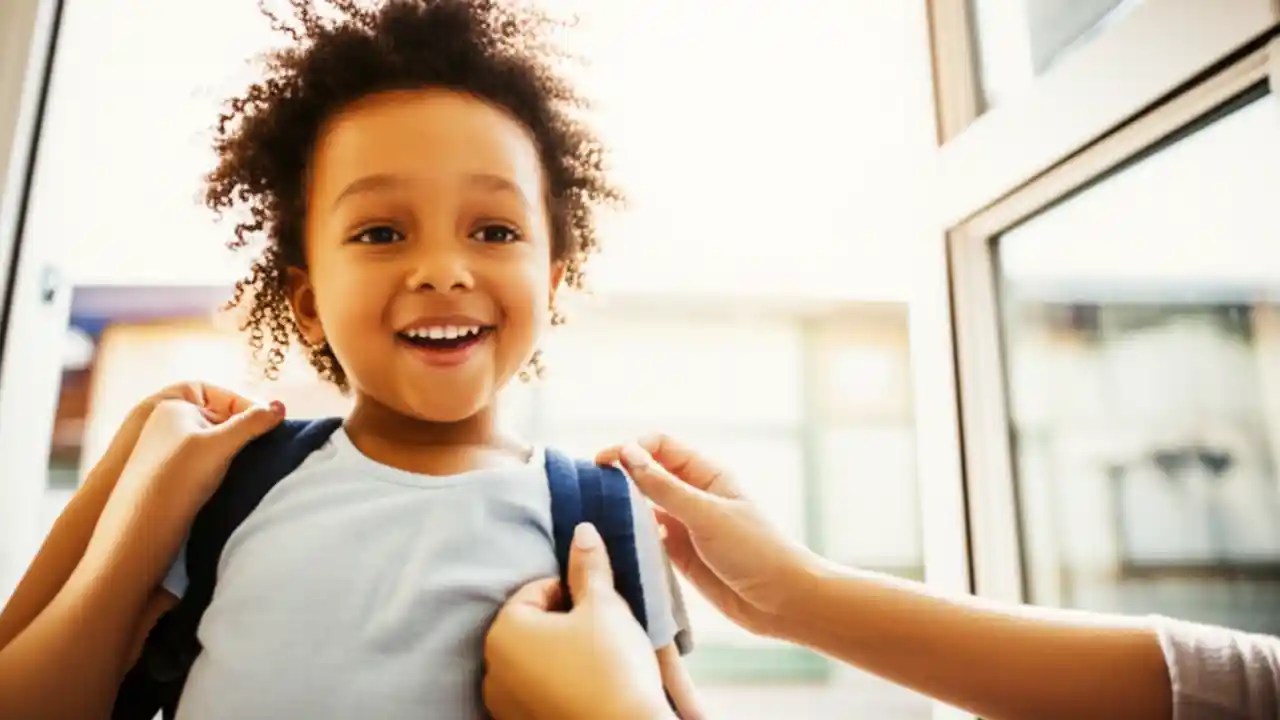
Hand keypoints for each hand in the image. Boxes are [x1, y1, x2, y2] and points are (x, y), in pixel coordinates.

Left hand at [91, 381, 275, 487]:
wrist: (142, 525)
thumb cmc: (179, 475)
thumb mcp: (222, 443)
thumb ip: (253, 422)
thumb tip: (281, 406)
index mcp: (173, 405)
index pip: (223, 396)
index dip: (249, 408)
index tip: (268, 427)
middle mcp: (165, 423)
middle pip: (218, 417)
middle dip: (240, 430)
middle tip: (259, 446)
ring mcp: (164, 449)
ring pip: (210, 441)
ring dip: (230, 451)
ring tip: (242, 466)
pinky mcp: (166, 474)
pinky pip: (200, 461)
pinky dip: (216, 466)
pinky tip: (223, 481)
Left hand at [483, 524, 673, 719]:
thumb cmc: (613, 667)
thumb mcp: (605, 607)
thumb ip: (589, 568)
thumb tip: (583, 531)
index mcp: (504, 633)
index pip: (535, 591)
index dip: (572, 592)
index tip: (598, 607)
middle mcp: (492, 671)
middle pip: (530, 627)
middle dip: (563, 623)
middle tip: (601, 632)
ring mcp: (504, 706)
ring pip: (534, 662)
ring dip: (560, 655)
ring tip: (598, 661)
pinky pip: (536, 694)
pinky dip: (558, 685)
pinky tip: (588, 687)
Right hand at [597, 435, 817, 637]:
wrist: (783, 601)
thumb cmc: (755, 550)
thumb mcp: (707, 514)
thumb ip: (665, 487)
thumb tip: (628, 454)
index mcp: (706, 474)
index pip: (660, 446)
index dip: (631, 449)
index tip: (603, 464)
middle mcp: (693, 495)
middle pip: (648, 474)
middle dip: (620, 477)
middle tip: (589, 490)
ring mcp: (685, 525)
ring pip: (644, 507)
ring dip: (622, 508)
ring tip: (593, 515)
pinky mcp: (680, 554)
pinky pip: (648, 539)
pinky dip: (630, 537)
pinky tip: (611, 542)